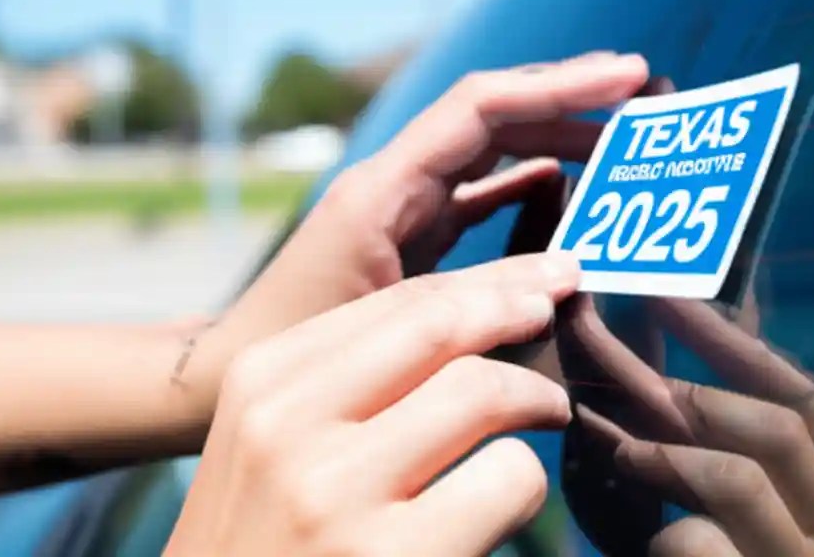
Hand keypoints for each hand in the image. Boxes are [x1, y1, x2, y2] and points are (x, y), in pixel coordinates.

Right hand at [166, 252, 581, 555]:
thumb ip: (343, 383)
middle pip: (438, 326)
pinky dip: (526, 482)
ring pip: (480, 391)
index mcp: (261, 383)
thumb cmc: (265, 545)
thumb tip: (463, 322)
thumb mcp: (268, 447)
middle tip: (553, 323)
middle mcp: (288, 426)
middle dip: (515, 311)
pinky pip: (506, 478)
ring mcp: (334, 492)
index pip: (398, 304)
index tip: (535, 283)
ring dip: (535, 397)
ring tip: (547, 413)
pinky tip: (512, 499)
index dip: (485, 284)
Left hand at [177, 52, 648, 411]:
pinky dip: (527, 184)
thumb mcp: (390, 323)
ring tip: (618, 139)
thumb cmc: (292, 350)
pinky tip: (566, 186)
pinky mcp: (409, 240)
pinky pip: (480, 195)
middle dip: (567, 100)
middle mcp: (395, 184)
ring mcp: (403, 209)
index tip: (625, 78)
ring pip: (491, 153)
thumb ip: (478, 297)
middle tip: (640, 98)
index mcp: (384, 187)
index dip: (558, 86)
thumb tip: (572, 272)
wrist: (224, 374)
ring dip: (553, 138)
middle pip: (494, 117)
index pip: (483, 109)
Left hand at [558, 295, 813, 555]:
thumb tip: (695, 341)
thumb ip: (739, 448)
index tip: (672, 297)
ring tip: (614, 447)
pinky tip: (638, 539)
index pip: (806, 398)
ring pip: (740, 477)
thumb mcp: (758, 517)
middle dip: (690, 385)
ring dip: (663, 451)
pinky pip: (701, 543)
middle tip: (617, 361)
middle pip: (779, 425)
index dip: (736, 342)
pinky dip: (658, 532)